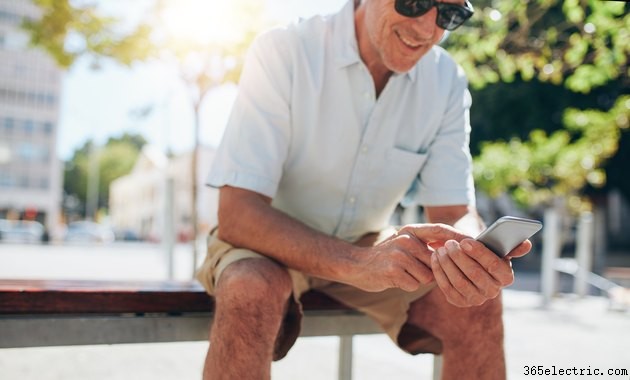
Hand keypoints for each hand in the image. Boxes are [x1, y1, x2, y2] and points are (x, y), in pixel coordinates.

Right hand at [348, 224, 468, 292]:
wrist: (356, 265)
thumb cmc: (386, 258)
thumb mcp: (405, 245)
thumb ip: (426, 246)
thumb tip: (457, 253)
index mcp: (411, 231)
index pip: (441, 230)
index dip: (458, 236)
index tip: (474, 242)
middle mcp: (406, 239)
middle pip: (436, 261)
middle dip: (430, 270)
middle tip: (412, 269)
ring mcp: (399, 254)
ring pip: (427, 275)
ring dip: (418, 279)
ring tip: (402, 273)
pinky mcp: (393, 270)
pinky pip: (414, 284)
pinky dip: (407, 285)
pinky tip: (394, 279)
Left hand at [431, 238, 531, 306]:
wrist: (468, 260)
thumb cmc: (483, 250)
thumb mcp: (496, 246)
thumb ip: (511, 246)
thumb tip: (527, 244)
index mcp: (506, 277)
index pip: (495, 265)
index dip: (479, 253)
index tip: (465, 241)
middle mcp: (493, 291)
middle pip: (474, 273)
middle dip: (459, 257)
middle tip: (448, 243)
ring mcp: (475, 299)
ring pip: (459, 281)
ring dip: (447, 264)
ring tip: (440, 249)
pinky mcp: (459, 301)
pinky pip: (446, 288)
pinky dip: (439, 271)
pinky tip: (435, 258)